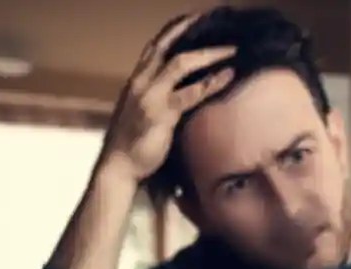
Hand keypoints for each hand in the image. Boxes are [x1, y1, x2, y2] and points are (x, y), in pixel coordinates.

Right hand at [101, 14, 236, 180]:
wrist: (118, 166)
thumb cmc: (132, 142)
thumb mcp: (141, 112)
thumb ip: (156, 96)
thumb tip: (179, 89)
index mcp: (137, 80)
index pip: (155, 46)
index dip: (173, 30)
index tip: (192, 19)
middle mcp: (142, 82)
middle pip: (168, 46)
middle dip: (190, 30)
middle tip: (212, 21)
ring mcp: (151, 96)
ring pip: (181, 63)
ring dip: (209, 54)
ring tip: (231, 49)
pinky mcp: (163, 114)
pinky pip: (191, 93)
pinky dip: (212, 83)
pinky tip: (228, 76)